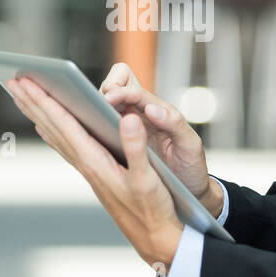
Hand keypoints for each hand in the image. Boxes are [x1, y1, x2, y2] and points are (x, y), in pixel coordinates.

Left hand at [6, 76, 183, 272]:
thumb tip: (127, 117)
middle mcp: (85, 164)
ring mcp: (88, 169)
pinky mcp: (94, 173)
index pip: (63, 124)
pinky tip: (46, 126)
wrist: (153, 237)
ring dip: (38, 114)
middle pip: (52, 127)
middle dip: (32, 102)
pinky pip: (65, 144)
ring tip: (21, 96)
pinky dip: (52, 130)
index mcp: (94, 161)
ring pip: (55, 135)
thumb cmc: (152, 209)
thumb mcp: (148, 178)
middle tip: (11, 79)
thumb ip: (137, 148)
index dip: (45, 101)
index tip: (26, 82)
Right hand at [97, 63, 213, 205]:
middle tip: (98, 104)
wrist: (190, 191)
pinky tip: (84, 134)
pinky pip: (101, 129)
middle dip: (104, 90)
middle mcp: (141, 115)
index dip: (120, 90)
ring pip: (104, 106)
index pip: (133, 88)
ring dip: (94, 106)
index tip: (110, 99)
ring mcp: (129, 128)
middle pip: (115, 86)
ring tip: (84, 115)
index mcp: (158, 111)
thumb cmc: (191, 166)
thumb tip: (151, 109)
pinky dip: (91, 125)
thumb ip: (174, 123)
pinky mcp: (120, 144)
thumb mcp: (190, 145)